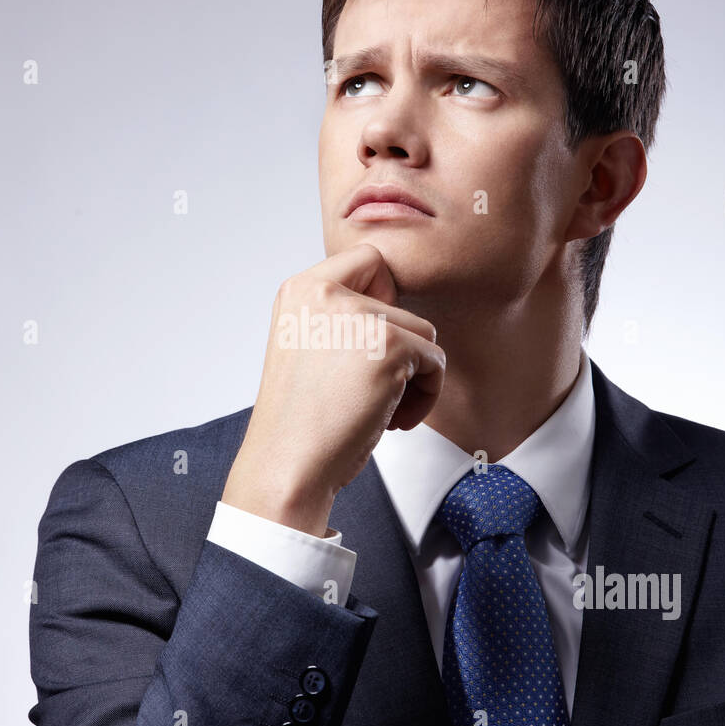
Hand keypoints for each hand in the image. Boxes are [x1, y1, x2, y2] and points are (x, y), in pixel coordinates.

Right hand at [221, 243, 444, 535]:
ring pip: (424, 334)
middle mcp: (325, 293)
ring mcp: (359, 317)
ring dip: (414, 377)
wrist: (288, 466)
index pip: (368, 260)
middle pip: (402, 304)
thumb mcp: (308, 347)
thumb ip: (341, 317)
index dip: (380, 300)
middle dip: (398, 353)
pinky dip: (426, 396)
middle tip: (369, 391)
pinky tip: (392, 421)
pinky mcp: (389, 346)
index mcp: (300, 290)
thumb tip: (396, 305)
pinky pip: (436, 362)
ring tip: (381, 410)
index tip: (364, 346)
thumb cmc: (301, 421)